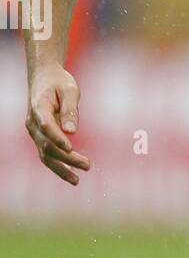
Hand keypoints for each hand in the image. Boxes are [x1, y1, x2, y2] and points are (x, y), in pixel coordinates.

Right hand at [25, 63, 90, 184]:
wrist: (44, 77)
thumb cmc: (58, 81)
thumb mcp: (69, 89)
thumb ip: (70, 109)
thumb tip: (72, 131)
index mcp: (39, 108)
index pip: (46, 126)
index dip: (57, 138)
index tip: (70, 147)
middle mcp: (33, 123)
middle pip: (46, 144)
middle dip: (66, 158)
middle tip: (87, 165)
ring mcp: (35, 132)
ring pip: (44, 154)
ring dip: (60, 168)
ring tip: (77, 180)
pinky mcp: (40, 136)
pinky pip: (46, 153)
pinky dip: (58, 165)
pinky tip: (71, 174)